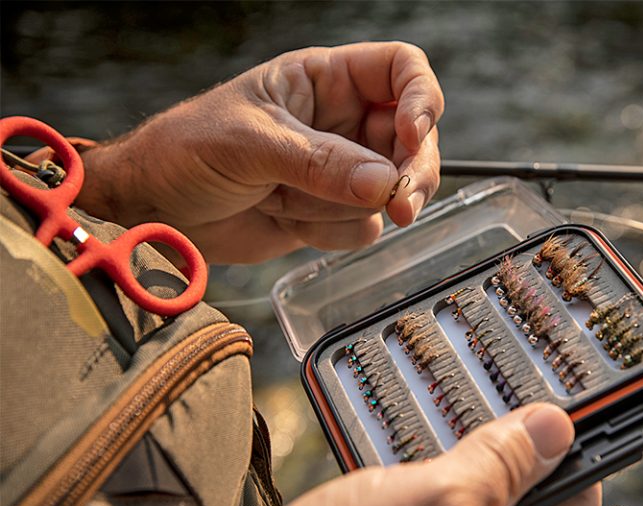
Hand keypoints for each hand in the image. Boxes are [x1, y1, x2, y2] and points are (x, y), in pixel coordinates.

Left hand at [76, 42, 443, 262]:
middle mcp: (341, 123)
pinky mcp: (329, 214)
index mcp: (324, 81)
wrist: (157, 210)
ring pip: (389, 191)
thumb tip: (385, 183)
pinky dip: (332, 233)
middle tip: (401, 205)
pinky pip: (362, 227)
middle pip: (413, 139)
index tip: (412, 136)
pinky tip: (287, 219)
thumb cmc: (187, 150)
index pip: (401, 71)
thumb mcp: (251, 143)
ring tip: (287, 200)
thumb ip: (320, 162)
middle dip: (412, 172)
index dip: (421, 99)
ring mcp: (339, 172)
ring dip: (348, 207)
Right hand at [235, 404, 600, 505]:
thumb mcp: (435, 498)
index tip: (560, 409)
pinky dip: (429, 482)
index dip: (576, 455)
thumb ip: (502, 464)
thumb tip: (558, 429)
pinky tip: (407, 453)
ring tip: (446, 419)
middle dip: (513, 453)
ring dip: (465, 462)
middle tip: (494, 403)